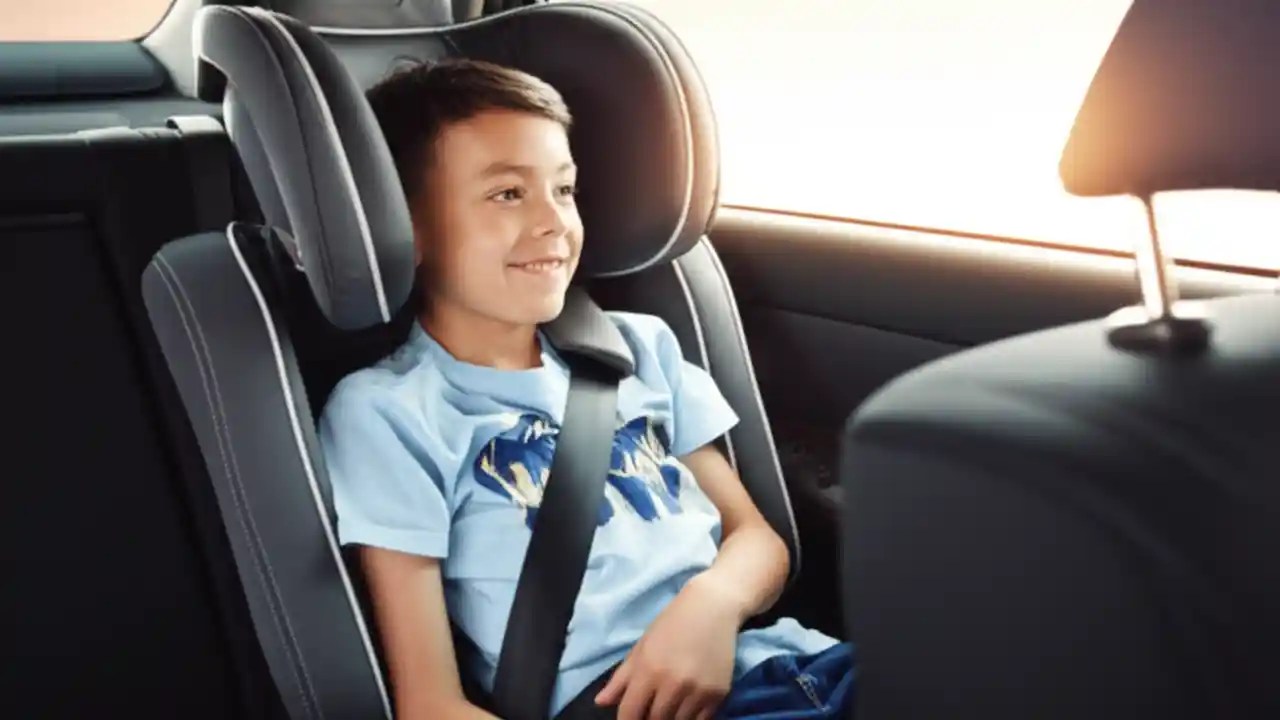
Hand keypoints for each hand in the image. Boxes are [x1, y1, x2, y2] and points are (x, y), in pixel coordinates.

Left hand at [595, 572, 745, 719]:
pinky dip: (692, 718)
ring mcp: (698, 691)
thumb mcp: (642, 647)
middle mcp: (673, 684)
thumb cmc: (672, 624)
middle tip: (651, 709)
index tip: (630, 719)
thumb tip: (600, 702)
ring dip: (671, 718)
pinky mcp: (719, 694)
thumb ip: (621, 678)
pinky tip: (688, 705)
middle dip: (649, 719)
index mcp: (648, 670)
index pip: (630, 713)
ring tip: (670, 704)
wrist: (712, 608)